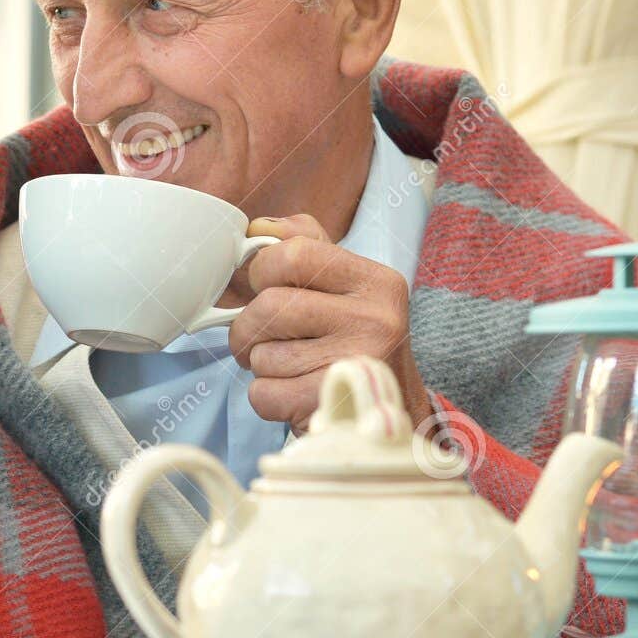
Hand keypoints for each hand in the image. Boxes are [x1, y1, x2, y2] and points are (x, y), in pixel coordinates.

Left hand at [227, 214, 430, 433]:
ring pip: (264, 354)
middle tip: (257, 339)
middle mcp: (376, 318)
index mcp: (375, 281)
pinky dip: (265, 398)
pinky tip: (291, 395)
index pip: (294, 253)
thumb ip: (305, 246)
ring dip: (261, 365)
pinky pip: (265, 394)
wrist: (389, 411)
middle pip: (270, 306)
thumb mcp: (343, 287)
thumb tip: (261, 226)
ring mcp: (358, 363)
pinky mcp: (335, 404)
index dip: (262, 272)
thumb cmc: (351, 342)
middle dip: (248, 328)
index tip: (263, 288)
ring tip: (286, 368)